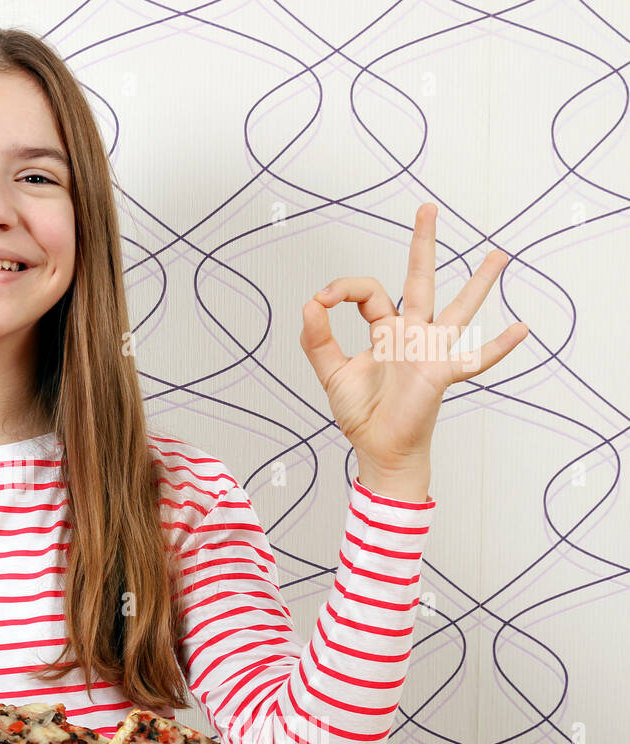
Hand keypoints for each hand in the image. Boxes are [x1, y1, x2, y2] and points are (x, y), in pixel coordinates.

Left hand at [299, 202, 528, 498]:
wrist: (378, 448)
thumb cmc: (361, 413)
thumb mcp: (331, 373)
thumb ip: (317, 339)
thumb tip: (310, 303)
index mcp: (385, 331)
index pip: (370, 293)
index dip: (343, 289)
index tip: (322, 301)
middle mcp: (411, 334)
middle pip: (419, 280)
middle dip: (422, 244)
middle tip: (427, 208)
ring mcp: (430, 351)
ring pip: (457, 309)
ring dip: (478, 283)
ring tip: (498, 255)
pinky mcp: (440, 374)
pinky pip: (475, 360)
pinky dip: (497, 347)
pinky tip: (521, 329)